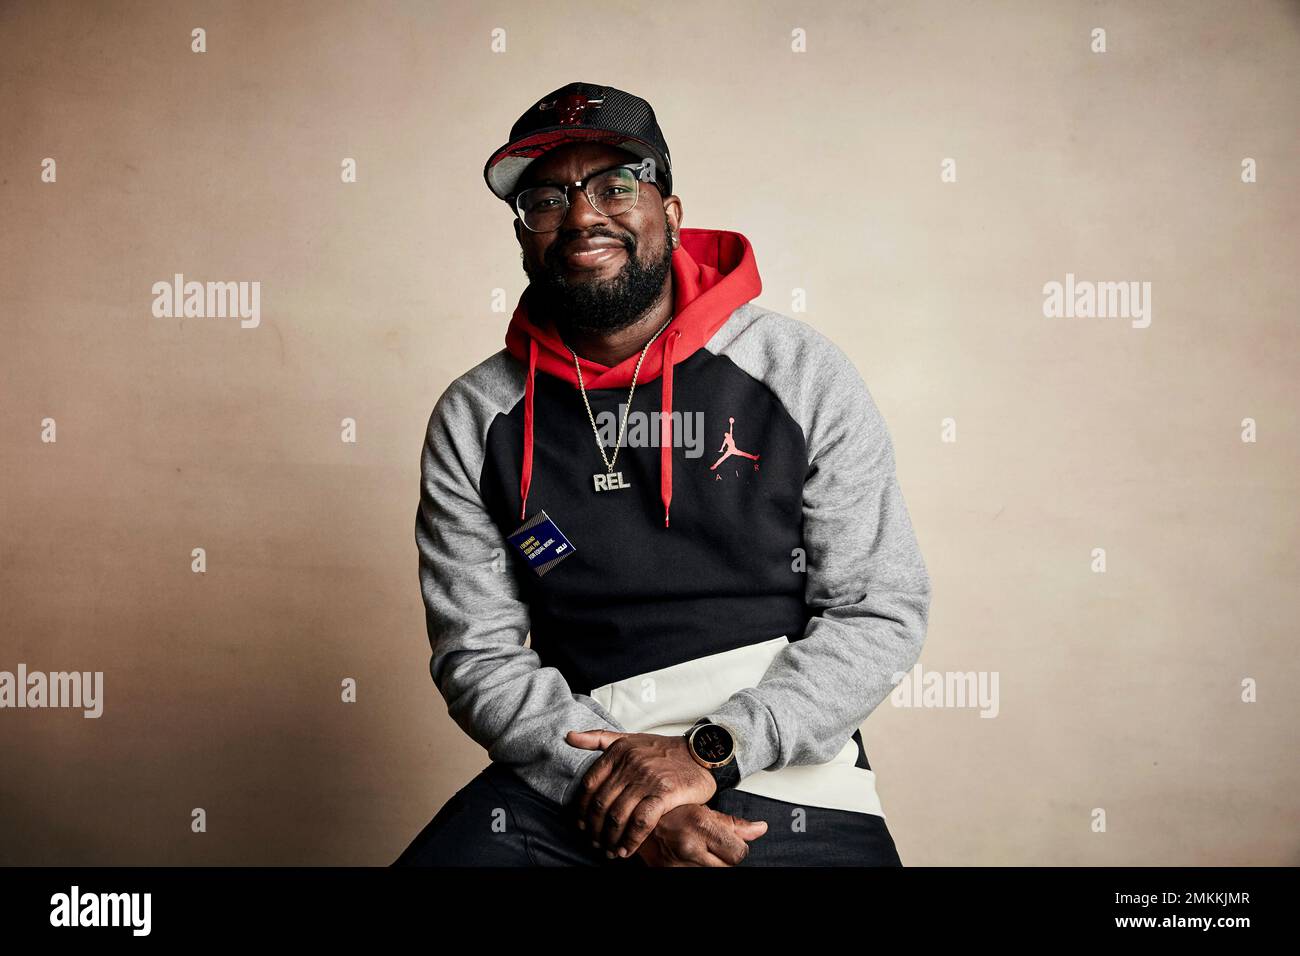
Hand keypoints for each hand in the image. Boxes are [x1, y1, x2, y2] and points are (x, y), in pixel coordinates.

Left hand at [567, 729, 718, 858]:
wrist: (701, 752)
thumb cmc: (663, 750)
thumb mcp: (628, 738)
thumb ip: (598, 738)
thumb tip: (568, 737)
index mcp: (617, 752)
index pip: (589, 785)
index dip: (581, 809)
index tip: (581, 825)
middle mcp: (630, 764)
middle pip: (601, 804)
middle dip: (595, 830)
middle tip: (595, 843)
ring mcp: (647, 779)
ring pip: (618, 815)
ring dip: (611, 839)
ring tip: (611, 851)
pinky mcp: (665, 793)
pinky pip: (642, 821)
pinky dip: (631, 839)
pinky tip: (628, 849)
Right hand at [636, 804, 767, 866]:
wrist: (634, 816)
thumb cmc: (670, 809)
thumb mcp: (703, 809)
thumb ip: (735, 824)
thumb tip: (761, 829)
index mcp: (701, 826)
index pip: (739, 853)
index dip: (736, 847)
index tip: (727, 841)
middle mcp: (689, 847)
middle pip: (727, 866)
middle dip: (723, 857)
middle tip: (709, 843)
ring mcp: (676, 864)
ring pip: (712, 873)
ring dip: (709, 864)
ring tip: (696, 848)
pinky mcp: (665, 873)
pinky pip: (693, 875)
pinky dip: (694, 868)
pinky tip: (687, 857)